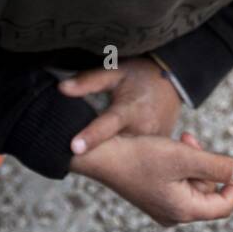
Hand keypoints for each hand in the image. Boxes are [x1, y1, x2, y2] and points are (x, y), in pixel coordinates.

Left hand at [60, 57, 181, 155]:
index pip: (109, 124)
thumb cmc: (138, 76)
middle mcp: (144, 129)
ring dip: (105, 157)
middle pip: (113, 147)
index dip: (92, 136)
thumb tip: (61, 88)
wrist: (171, 83)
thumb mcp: (115, 71)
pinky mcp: (157, 153)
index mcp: (132, 109)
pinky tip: (106, 158)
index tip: (74, 147)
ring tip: (80, 160)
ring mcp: (153, 144)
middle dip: (93, 151)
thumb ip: (88, 81)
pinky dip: (119, 159)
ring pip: (123, 156)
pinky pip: (132, 159)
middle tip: (66, 153)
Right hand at [70, 133, 232, 226]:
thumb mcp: (183, 156)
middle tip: (191, 139)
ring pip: (193, 182)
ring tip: (180, 139)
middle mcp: (174, 213)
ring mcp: (163, 205)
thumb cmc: (139, 155)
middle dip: (207, 163)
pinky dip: (180, 163)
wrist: (100, 154)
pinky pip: (178, 180)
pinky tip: (170, 147)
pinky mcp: (154, 193)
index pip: (224, 205)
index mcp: (184, 210)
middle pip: (208, 191)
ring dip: (193, 159)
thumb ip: (216, 165)